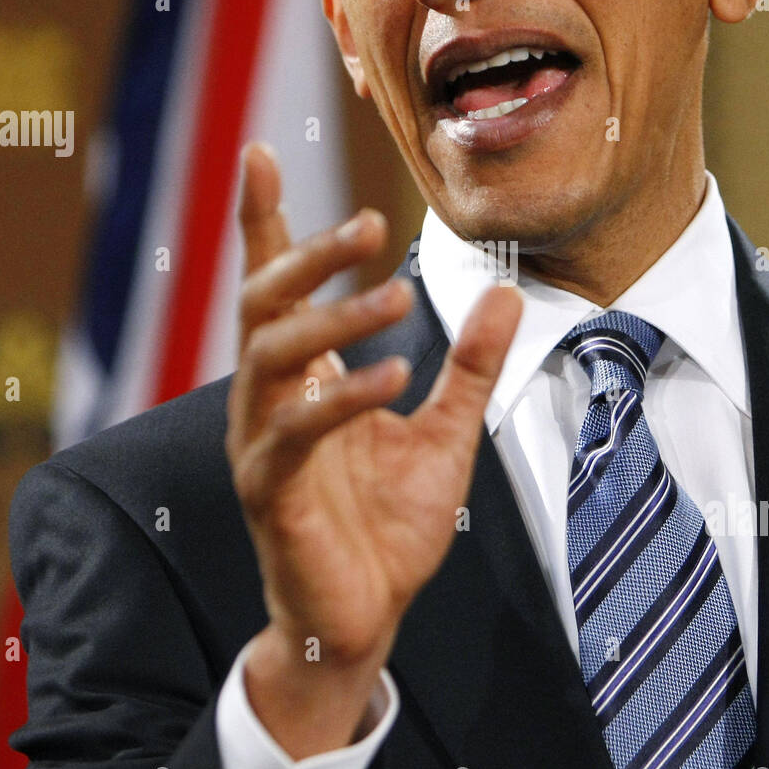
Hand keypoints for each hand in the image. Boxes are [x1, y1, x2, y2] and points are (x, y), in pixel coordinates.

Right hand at [226, 143, 521, 755]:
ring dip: (333, 318)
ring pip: (271, 355)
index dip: (263, 220)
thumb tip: (506, 291)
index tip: (263, 152)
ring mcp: (262, 442)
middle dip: (309, 255)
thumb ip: (472, 365)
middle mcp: (270, 398)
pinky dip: (342, 397)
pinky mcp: (270, 492)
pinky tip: (393, 376)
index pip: (273, 284)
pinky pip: (293, 432)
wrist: (367, 615)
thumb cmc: (391, 525)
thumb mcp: (447, 432)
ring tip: (397, 297)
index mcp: (304, 376)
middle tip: (370, 224)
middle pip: (263, 302)